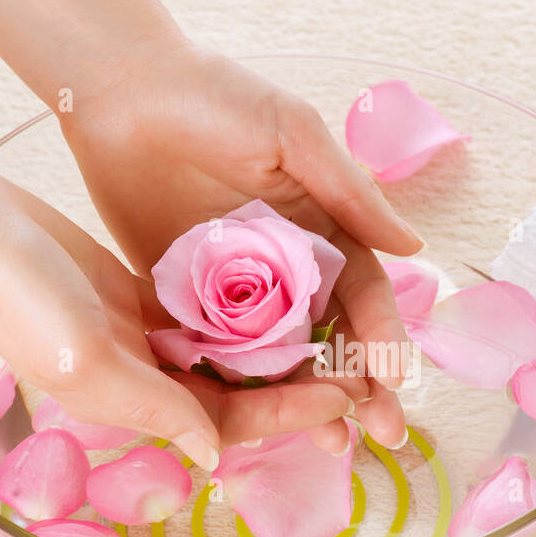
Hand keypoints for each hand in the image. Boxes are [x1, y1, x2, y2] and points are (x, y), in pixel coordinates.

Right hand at [0, 162, 356, 467]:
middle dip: (294, 391)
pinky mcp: (137, 301)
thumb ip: (157, 408)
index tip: (342, 398)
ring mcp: (141, 340)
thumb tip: (215, 454)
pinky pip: (203, 317)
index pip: (229, 421)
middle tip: (355, 376)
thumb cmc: (23, 302)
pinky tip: (289, 297)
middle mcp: (142, 381)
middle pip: (235, 395)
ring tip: (332, 339)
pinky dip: (243, 314)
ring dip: (276, 355)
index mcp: (134, 405)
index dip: (288, 413)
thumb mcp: (90, 364)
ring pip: (225, 358)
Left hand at [59, 42, 422, 451]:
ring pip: (281, 358)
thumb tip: (415, 248)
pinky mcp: (184, 300)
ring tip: (331, 445)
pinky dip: (238, 389)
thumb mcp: (292, 134)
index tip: (391, 382)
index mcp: (324, 228)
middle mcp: (288, 267)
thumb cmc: (215, 96)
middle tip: (381, 435)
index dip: (383, 338)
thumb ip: (349, 193)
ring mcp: (236, 289)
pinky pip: (216, 353)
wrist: (120, 91)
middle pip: (333, 338)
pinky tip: (254, 426)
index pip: (364, 295)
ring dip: (307, 401)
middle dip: (361, 387)